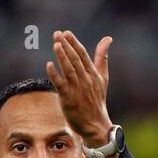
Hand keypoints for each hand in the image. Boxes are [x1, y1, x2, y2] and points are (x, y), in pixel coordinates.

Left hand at [45, 31, 112, 147]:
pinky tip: (49, 65)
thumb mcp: (103, 77)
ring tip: (56, 44)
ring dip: (62, 56)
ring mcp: (77, 89)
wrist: (96, 124)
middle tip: (57, 34)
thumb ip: (102, 57)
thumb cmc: (97, 100)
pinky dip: (55, 74)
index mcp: (93, 73)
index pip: (82, 55)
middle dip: (66, 46)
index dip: (74, 43)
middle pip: (75, 59)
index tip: (66, 33)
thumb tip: (108, 38)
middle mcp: (85, 79)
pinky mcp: (69, 99)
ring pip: (69, 70)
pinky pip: (61, 85)